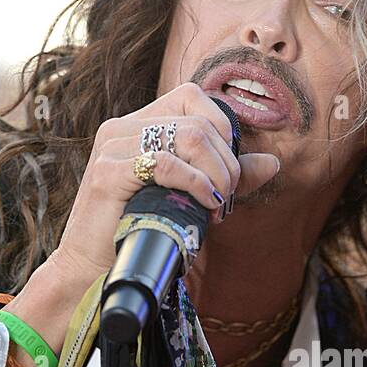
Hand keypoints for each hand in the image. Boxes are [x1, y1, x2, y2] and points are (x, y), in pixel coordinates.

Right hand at [49, 82, 279, 293]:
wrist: (93, 269)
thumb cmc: (142, 231)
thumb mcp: (190, 198)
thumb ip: (226, 177)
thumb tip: (273, 163)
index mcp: (139, 125)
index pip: (193, 96)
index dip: (223, 130)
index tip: (227, 173)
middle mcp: (122, 128)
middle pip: (198, 120)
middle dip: (226, 163)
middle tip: (224, 199)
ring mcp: (112, 147)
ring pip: (188, 136)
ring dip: (216, 175)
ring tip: (214, 207)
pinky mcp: (106, 173)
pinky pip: (166, 164)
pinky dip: (196, 184)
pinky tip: (203, 206)